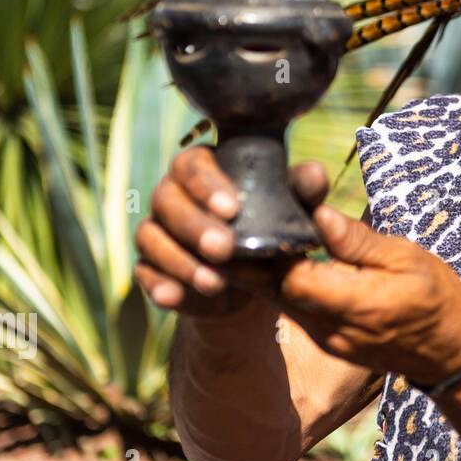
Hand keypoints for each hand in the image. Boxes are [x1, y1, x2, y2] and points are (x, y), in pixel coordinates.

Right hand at [133, 147, 327, 317]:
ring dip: (181, 260)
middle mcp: (171, 193)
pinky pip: (144, 271)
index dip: (206, 184)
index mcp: (203, 168)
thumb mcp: (291, 208)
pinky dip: (158, 284)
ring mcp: (155, 228)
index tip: (232, 209)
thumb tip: (316, 174)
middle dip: (194, 225)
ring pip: (151, 236)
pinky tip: (174, 296)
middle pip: (166, 199)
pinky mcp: (148, 264)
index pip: (192, 164)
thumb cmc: (271, 225)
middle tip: (224, 248)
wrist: (251, 276)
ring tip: (214, 281)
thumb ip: (301, 190)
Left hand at [278, 206, 460, 386]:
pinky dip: (288, 284)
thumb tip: (319, 214)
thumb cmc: (436, 297)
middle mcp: (333, 330)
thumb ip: (358, 241)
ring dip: (270, 270)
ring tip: (271, 233)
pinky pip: (294, 311)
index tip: (277, 214)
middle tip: (255, 220)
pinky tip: (291, 260)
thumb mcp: (407, 258)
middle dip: (261, 255)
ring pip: (279, 301)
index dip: (276, 246)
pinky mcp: (326, 343)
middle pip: (273, 291)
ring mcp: (326, 341)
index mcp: (357, 304)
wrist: (451, 352)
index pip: (290, 278)